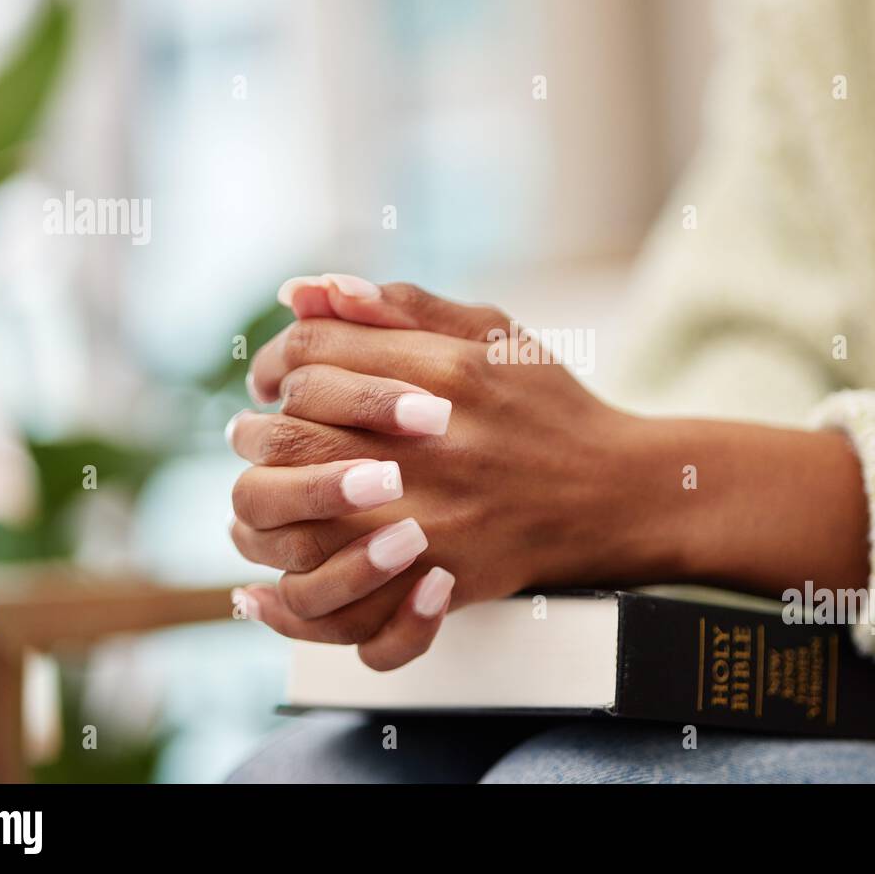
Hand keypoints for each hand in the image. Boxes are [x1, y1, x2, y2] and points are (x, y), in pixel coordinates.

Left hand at [227, 276, 656, 669]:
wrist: (614, 494)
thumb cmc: (546, 405)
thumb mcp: (490, 332)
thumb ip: (400, 306)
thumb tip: (310, 290)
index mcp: (445, 368)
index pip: (311, 350)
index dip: (276, 358)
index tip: (275, 376)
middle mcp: (436, 438)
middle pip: (290, 429)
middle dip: (259, 428)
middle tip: (259, 430)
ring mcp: (437, 511)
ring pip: (299, 511)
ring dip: (267, 497)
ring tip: (270, 486)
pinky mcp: (440, 571)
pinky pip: (338, 585)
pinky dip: (296, 574)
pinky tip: (290, 556)